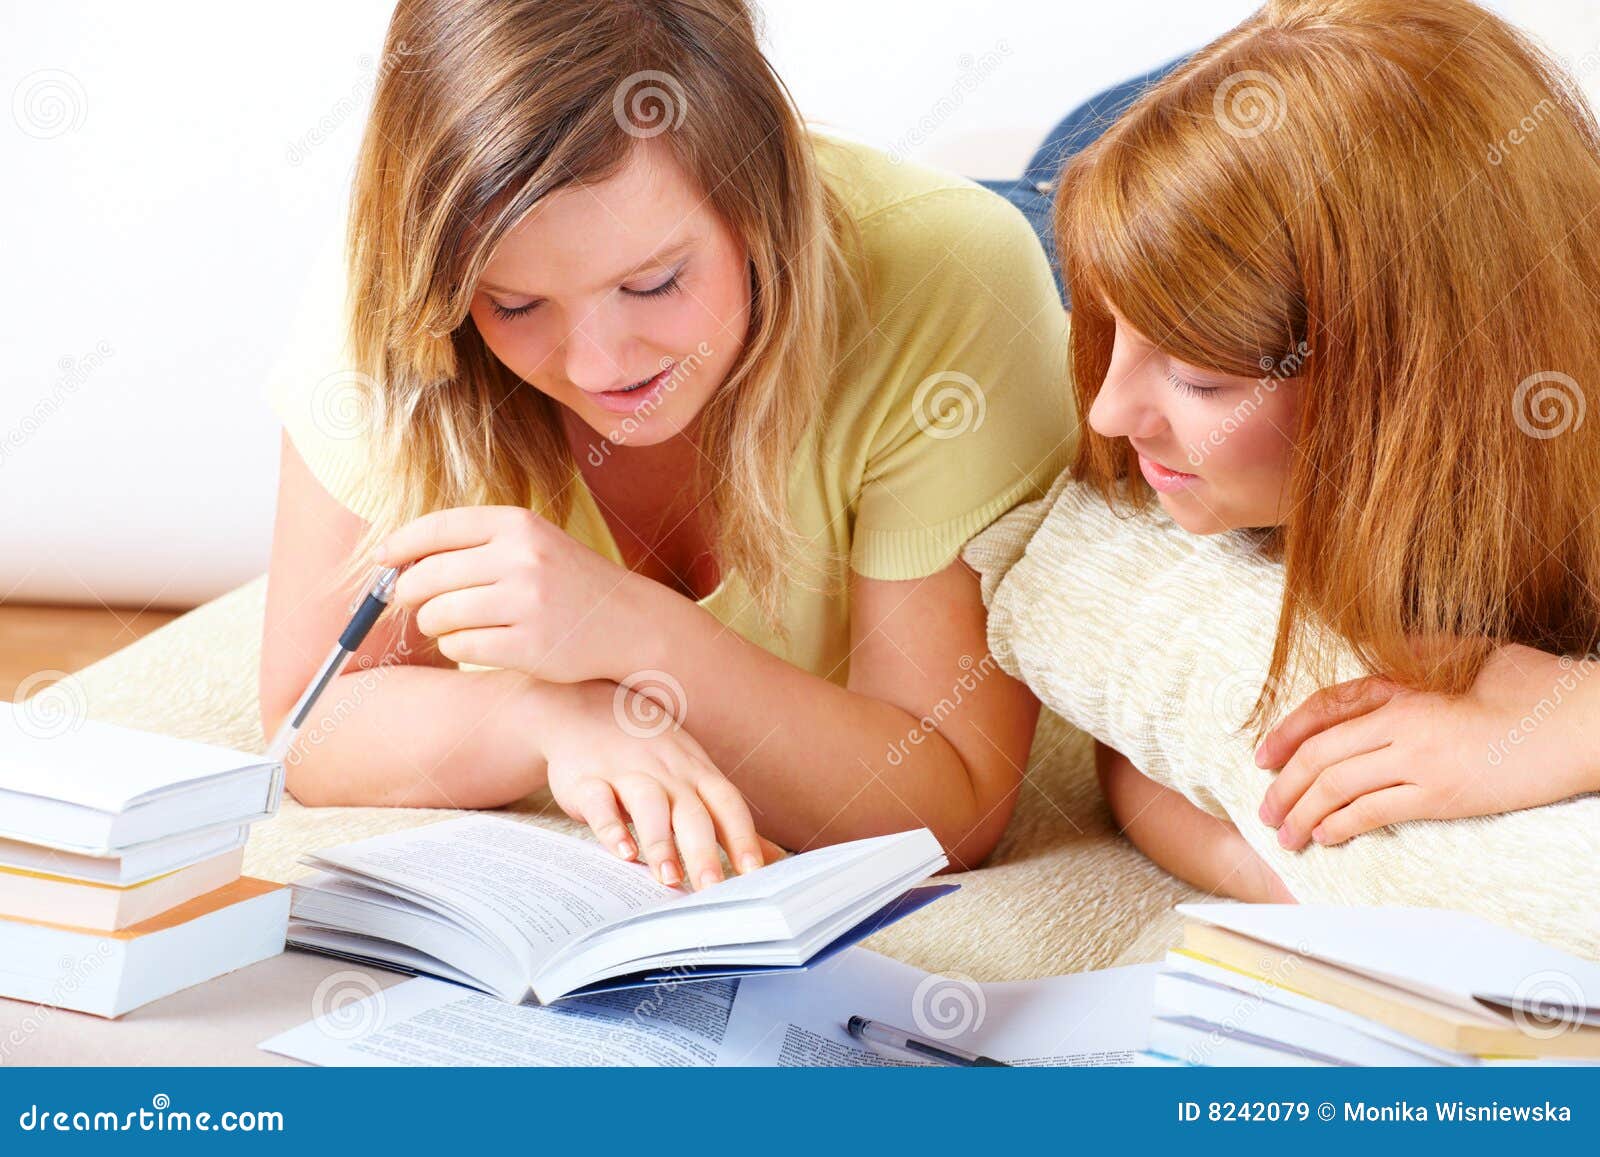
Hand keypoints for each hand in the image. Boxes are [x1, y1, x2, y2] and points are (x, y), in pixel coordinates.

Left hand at [377, 505, 665, 683]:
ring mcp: (527, 603)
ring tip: (447, 625)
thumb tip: (399, 561)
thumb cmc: (568, 583)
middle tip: (408, 604)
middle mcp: (522, 559)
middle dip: (407, 593)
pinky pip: (460, 646)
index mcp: (519, 524)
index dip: (400, 544)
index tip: (381, 560)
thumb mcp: (533, 545)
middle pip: (429, 576)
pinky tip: (471, 642)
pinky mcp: (528, 646)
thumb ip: (476, 546)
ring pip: (439, 614)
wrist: (628, 623)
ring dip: (432, 624)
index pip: (439, 528)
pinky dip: (455, 647)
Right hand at [539, 681, 780, 889]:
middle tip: (713, 890)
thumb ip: (728, 819)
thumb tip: (774, 858)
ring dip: (661, 842)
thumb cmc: (649, 751)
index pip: (728, 805)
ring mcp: (626, 772)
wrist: (583, 704)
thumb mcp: (693, 775)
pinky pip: (600, 802)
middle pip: (692, 812)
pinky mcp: (587, 780)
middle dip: (704, 852)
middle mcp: (666, 772)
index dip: (743, 838)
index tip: (756, 874)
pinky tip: (622, 852)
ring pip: (649, 805)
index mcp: (696, 774)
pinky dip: (611, 827)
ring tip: (670, 878)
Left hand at [1254, 644, 1599, 848]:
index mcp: (1403, 682)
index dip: (1285, 735)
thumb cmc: (1533, 684)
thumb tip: (1380, 651)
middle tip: (1265, 811)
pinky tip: (1325, 836)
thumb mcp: (1468, 652)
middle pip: (1320, 755)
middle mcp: (1401, 718)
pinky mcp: (1440, 794)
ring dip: (1303, 814)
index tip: (1263, 758)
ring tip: (1286, 835)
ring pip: (1337, 787)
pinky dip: (1340, 825)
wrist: (1579, 720)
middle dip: (1283, 786)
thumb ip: (1418, 656)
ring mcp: (1418, 757)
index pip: (1324, 709)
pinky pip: (1373, 812)